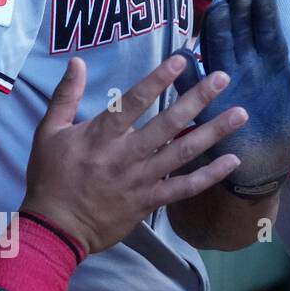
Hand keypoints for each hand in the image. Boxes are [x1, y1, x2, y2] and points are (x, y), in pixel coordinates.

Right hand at [22, 55, 245, 255]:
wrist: (53, 229)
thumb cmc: (51, 177)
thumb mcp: (48, 132)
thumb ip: (65, 96)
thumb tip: (77, 62)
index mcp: (101, 136)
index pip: (133, 102)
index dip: (158, 80)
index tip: (182, 61)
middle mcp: (126, 155)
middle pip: (168, 123)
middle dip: (198, 99)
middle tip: (224, 78)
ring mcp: (141, 179)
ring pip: (183, 153)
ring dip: (214, 132)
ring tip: (241, 115)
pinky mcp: (150, 201)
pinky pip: (185, 187)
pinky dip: (210, 176)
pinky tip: (233, 161)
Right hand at [174, 0, 289, 194]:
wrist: (271, 167)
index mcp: (271, 63)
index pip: (267, 29)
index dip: (264, 10)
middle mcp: (246, 67)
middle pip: (240, 31)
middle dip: (238, 10)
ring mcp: (225, 83)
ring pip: (217, 49)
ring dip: (217, 29)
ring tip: (218, 9)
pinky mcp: (207, 104)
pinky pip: (191, 85)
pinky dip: (186, 72)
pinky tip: (185, 55)